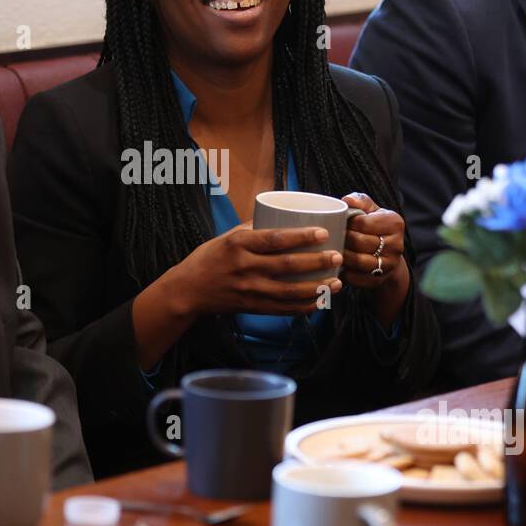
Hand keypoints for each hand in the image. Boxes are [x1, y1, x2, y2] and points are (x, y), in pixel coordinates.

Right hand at [165, 224, 343, 317]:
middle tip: (338, 257)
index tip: (323, 233)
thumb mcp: (227, 236)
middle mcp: (244, 267)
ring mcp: (249, 290)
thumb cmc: (209, 258)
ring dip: (316, 288)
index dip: (301, 236)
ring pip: (289, 292)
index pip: (274, 239)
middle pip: (287, 266)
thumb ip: (254, 229)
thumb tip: (283, 216)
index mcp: (239, 244)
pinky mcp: (252, 307)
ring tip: (337, 282)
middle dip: (316, 262)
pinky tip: (320, 301)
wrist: (188, 290)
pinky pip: (283, 309)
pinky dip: (303, 307)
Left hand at [341, 192, 410, 325]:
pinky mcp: (380, 280)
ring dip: (342, 257)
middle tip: (332, 237)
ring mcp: (390, 264)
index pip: (363, 222)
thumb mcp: (370, 209)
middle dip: (343, 239)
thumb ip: (360, 201)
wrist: (386, 254)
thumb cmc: (373, 226)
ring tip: (332, 250)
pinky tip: (337, 266)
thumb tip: (346, 201)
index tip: (339, 223)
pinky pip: (358, 278)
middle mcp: (397, 244)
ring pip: (359, 262)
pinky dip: (345, 273)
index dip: (347, 223)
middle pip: (360, 242)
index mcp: (395, 223)